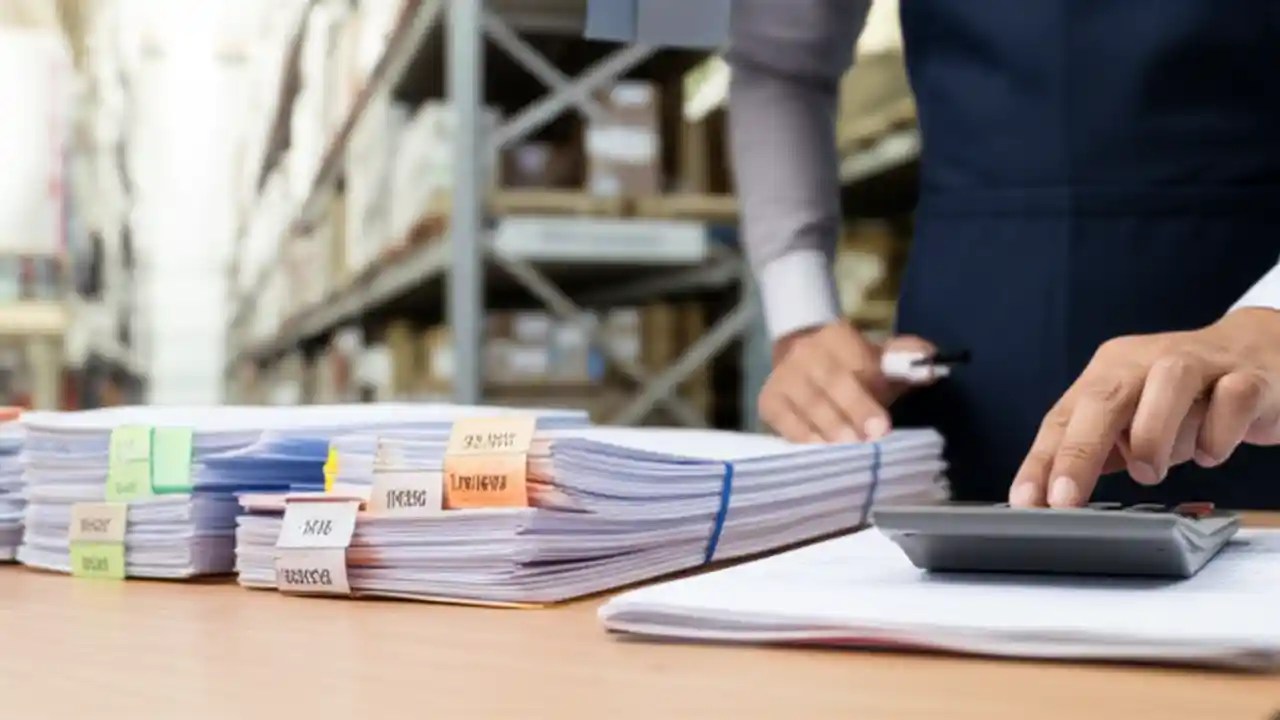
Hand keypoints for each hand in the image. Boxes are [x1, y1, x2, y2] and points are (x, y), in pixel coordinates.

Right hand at [758, 321, 937, 442]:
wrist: (800, 357)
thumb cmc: (850, 366)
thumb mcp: (879, 357)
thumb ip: (906, 358)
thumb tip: (932, 364)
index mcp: (837, 337)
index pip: (854, 364)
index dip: (867, 394)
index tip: (882, 425)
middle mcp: (805, 353)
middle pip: (830, 384)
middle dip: (850, 412)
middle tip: (866, 440)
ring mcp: (783, 377)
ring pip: (807, 404)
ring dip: (827, 428)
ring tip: (844, 449)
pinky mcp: (768, 400)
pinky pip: (785, 421)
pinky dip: (802, 436)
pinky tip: (818, 450)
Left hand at [1010, 308, 1279, 507]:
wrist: (1262, 350)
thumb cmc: (1186, 397)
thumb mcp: (1134, 421)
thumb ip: (1101, 451)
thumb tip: (1055, 496)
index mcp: (1111, 370)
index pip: (1064, 416)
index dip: (1041, 460)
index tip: (1025, 502)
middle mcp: (1147, 360)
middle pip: (1104, 397)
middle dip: (1078, 451)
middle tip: (1065, 499)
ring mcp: (1201, 363)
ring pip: (1168, 383)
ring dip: (1151, 436)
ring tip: (1149, 473)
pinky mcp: (1248, 377)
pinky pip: (1232, 397)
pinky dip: (1218, 432)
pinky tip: (1210, 454)